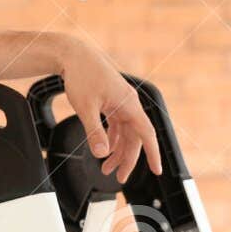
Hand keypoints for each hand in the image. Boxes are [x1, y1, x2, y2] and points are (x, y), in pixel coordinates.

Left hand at [55, 37, 162, 182]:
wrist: (73, 54)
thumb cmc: (81, 75)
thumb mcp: (86, 108)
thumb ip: (94, 131)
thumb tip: (101, 153)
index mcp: (129, 104)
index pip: (146, 134)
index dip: (152, 153)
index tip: (157, 170)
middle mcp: (129, 104)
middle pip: (134, 137)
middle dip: (127, 159)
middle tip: (118, 177)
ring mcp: (121, 102)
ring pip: (125, 132)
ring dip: (117, 150)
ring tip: (106, 167)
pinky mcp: (112, 101)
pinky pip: (117, 124)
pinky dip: (111, 138)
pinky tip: (104, 148)